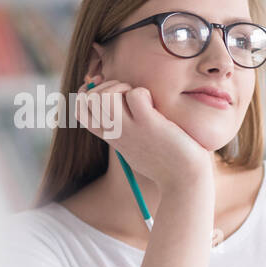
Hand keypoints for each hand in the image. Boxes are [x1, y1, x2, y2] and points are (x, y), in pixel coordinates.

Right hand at [76, 75, 212, 192]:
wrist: (185, 180)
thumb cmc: (164, 160)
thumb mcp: (135, 145)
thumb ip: (123, 127)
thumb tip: (115, 99)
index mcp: (110, 137)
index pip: (80, 109)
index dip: (89, 93)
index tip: (108, 92)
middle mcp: (115, 133)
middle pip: (88, 100)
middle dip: (106, 87)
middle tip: (127, 94)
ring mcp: (131, 129)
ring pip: (104, 96)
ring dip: (121, 87)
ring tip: (139, 97)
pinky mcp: (149, 124)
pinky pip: (136, 95)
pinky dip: (143, 92)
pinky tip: (153, 104)